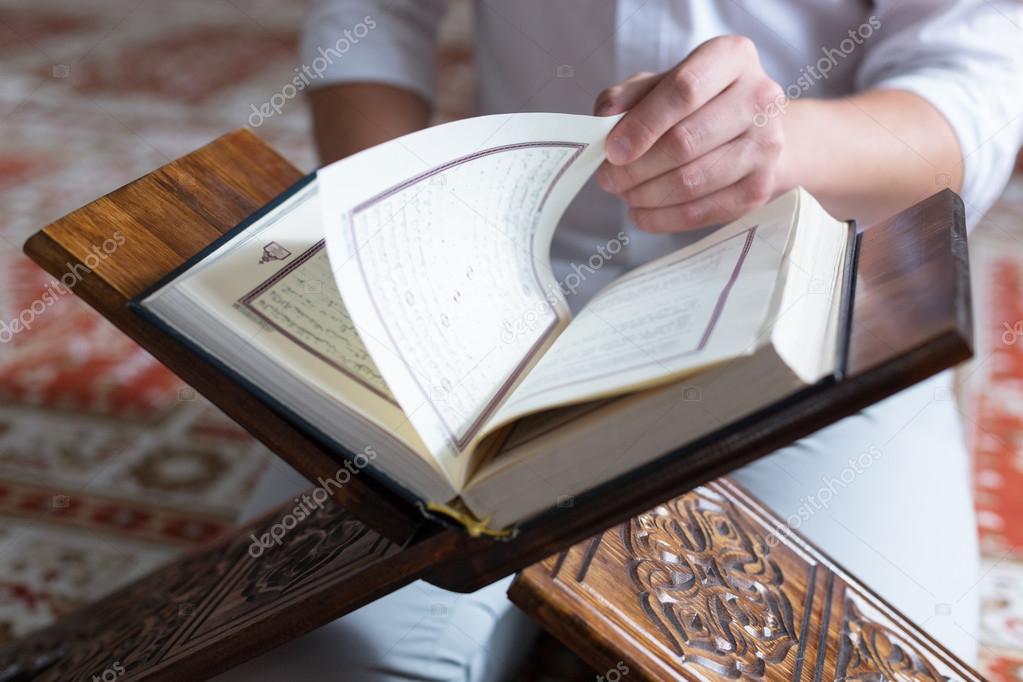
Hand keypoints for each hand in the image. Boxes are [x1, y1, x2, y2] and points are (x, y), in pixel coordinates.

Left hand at [594, 36, 788, 232]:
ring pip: (692, 181)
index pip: (683, 90)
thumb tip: (603, 120)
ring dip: (646, 195)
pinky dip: (662, 218)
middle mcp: (759, 98)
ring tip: (624, 193)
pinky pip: (702, 212)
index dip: (642, 124)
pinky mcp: (759, 188)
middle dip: (636, 167)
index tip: (611, 150)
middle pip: (685, 141)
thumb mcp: (660, 84)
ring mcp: (765, 145)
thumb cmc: (697, 102)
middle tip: (608, 178)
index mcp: (731, 58)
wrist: (752, 130)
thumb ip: (628, 96)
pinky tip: (641, 213)